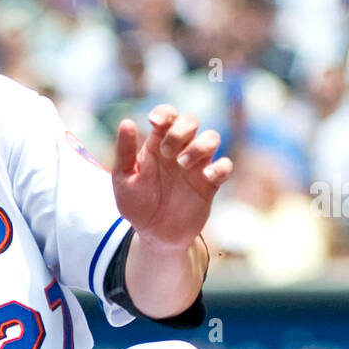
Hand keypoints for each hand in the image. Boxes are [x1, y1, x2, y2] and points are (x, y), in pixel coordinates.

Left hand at [112, 105, 232, 251]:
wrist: (155, 235)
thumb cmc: (137, 205)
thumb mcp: (124, 179)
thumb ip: (125, 152)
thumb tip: (127, 122)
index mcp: (157, 146)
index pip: (167, 116)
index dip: (164, 112)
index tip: (155, 122)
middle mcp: (179, 151)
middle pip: (191, 120)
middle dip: (180, 129)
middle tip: (166, 152)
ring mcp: (196, 166)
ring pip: (211, 137)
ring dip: (199, 145)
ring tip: (182, 164)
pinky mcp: (210, 184)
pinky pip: (225, 166)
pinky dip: (220, 167)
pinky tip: (206, 177)